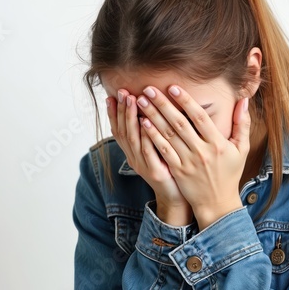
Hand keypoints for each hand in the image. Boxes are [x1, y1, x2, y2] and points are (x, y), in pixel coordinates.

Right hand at [106, 90, 191, 224]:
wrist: (177, 198)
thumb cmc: (170, 170)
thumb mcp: (157, 149)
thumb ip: (152, 132)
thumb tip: (150, 110)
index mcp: (132, 153)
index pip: (118, 130)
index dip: (113, 113)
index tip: (111, 95)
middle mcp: (133, 158)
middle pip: (123, 131)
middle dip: (122, 110)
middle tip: (122, 92)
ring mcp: (143, 165)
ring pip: (133, 139)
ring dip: (131, 118)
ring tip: (132, 100)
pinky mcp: (155, 172)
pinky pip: (148, 151)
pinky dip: (146, 136)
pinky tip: (146, 122)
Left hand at [134, 85, 249, 229]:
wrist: (217, 203)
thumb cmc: (229, 173)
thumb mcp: (241, 149)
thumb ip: (242, 124)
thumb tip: (243, 100)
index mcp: (218, 143)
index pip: (200, 118)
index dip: (186, 101)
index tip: (173, 87)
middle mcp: (202, 151)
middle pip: (180, 124)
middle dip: (163, 105)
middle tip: (149, 89)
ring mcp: (188, 162)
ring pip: (168, 136)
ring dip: (153, 117)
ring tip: (141, 102)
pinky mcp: (177, 171)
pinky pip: (163, 151)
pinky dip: (153, 137)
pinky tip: (143, 124)